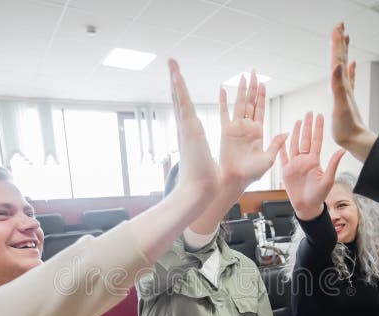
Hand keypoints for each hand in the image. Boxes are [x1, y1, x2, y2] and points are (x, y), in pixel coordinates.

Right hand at [169, 58, 218, 198]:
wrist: (198, 191)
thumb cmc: (203, 183)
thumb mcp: (206, 163)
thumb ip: (206, 158)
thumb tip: (207, 162)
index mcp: (190, 137)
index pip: (185, 111)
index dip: (182, 97)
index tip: (178, 85)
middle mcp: (185, 130)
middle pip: (178, 101)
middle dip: (175, 83)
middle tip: (171, 67)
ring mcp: (185, 128)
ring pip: (179, 98)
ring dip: (175, 79)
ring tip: (171, 62)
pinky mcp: (189, 128)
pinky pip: (183, 103)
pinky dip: (179, 87)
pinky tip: (175, 73)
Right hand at [219, 72, 287, 192]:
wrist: (236, 180)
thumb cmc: (252, 173)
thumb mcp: (269, 158)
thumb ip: (276, 144)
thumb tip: (287, 132)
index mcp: (257, 131)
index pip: (260, 109)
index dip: (261, 96)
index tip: (262, 83)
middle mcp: (246, 127)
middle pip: (250, 102)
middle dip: (252, 87)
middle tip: (253, 72)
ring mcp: (235, 128)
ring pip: (239, 104)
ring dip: (241, 90)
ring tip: (243, 77)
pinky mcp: (225, 131)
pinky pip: (224, 113)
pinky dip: (223, 101)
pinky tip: (222, 90)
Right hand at [279, 112, 345, 219]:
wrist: (307, 206)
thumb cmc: (319, 195)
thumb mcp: (328, 179)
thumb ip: (333, 164)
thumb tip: (342, 150)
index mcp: (314, 160)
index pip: (316, 140)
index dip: (318, 128)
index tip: (320, 116)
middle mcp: (304, 160)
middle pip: (305, 139)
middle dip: (308, 126)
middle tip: (309, 113)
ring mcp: (295, 164)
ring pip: (295, 144)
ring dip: (297, 133)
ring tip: (299, 121)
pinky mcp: (286, 170)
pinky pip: (282, 156)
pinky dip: (281, 147)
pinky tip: (281, 138)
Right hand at [330, 23, 376, 160]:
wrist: (356, 141)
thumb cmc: (346, 127)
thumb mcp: (340, 105)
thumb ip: (338, 85)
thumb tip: (339, 65)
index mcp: (342, 85)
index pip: (338, 59)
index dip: (336, 43)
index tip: (337, 27)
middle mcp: (345, 85)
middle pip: (342, 58)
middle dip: (339, 42)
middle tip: (339, 25)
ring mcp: (346, 91)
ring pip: (344, 65)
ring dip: (343, 51)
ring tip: (344, 38)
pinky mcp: (346, 99)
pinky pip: (347, 79)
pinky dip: (348, 69)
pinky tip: (350, 64)